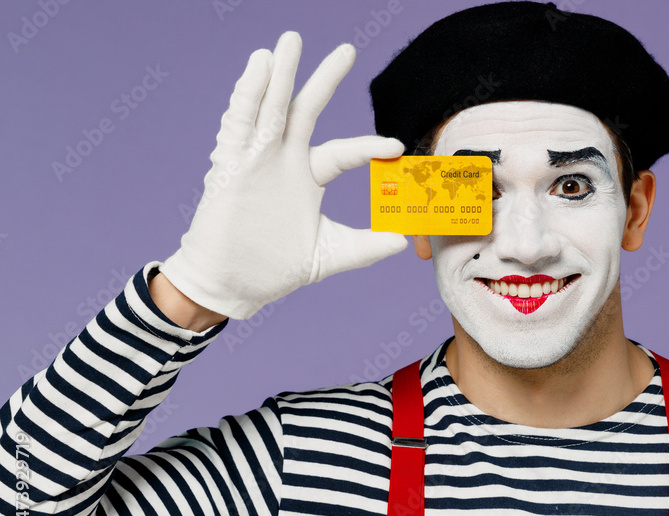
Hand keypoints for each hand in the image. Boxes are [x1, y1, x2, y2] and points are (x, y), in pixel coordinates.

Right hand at [160, 31, 407, 319]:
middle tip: (348, 49)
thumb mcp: (329, 255)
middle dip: (325, 80)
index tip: (396, 146)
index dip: (368, 147)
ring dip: (281, 75)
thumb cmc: (274, 268)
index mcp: (308, 177)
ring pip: (272, 108)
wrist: (233, 285)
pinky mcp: (231, 166)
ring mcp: (256, 159)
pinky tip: (259, 68)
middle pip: (307, 110)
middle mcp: (284, 161)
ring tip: (291, 42)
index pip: (343, 152)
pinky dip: (248, 95)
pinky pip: (240, 124)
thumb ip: (364, 247)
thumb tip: (403, 241)